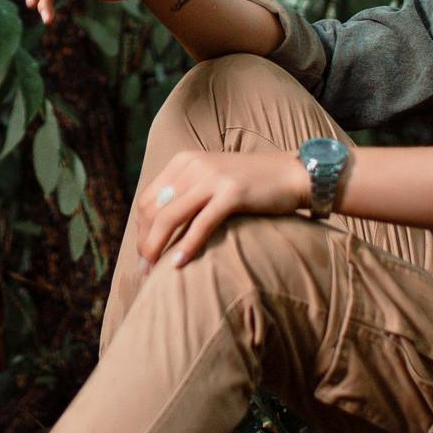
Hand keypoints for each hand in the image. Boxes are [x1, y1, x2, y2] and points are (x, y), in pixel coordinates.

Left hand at [135, 144, 309, 268]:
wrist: (292, 174)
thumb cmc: (252, 184)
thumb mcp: (212, 180)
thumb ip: (187, 194)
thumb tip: (158, 227)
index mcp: (184, 162)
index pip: (147, 199)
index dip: (140, 229)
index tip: (143, 252)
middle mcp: (193, 165)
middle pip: (154, 210)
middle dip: (144, 242)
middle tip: (144, 268)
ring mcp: (212, 177)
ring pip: (170, 217)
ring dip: (156, 247)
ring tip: (152, 270)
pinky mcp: (232, 193)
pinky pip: (201, 223)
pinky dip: (187, 245)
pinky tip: (178, 264)